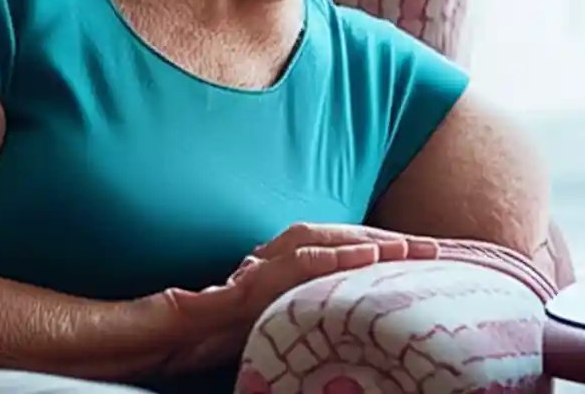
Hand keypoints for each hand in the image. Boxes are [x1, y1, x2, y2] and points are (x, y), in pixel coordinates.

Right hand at [154, 223, 439, 374]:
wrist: (147, 344)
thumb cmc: (205, 340)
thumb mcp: (271, 326)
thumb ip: (306, 315)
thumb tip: (352, 322)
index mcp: (278, 270)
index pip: (340, 250)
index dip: (384, 249)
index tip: (428, 255)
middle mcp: (266, 262)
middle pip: (336, 239)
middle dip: (387, 241)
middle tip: (437, 250)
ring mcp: (249, 275)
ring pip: (316, 245)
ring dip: (365, 243)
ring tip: (409, 249)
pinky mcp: (234, 294)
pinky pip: (284, 272)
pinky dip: (324, 261)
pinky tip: (361, 258)